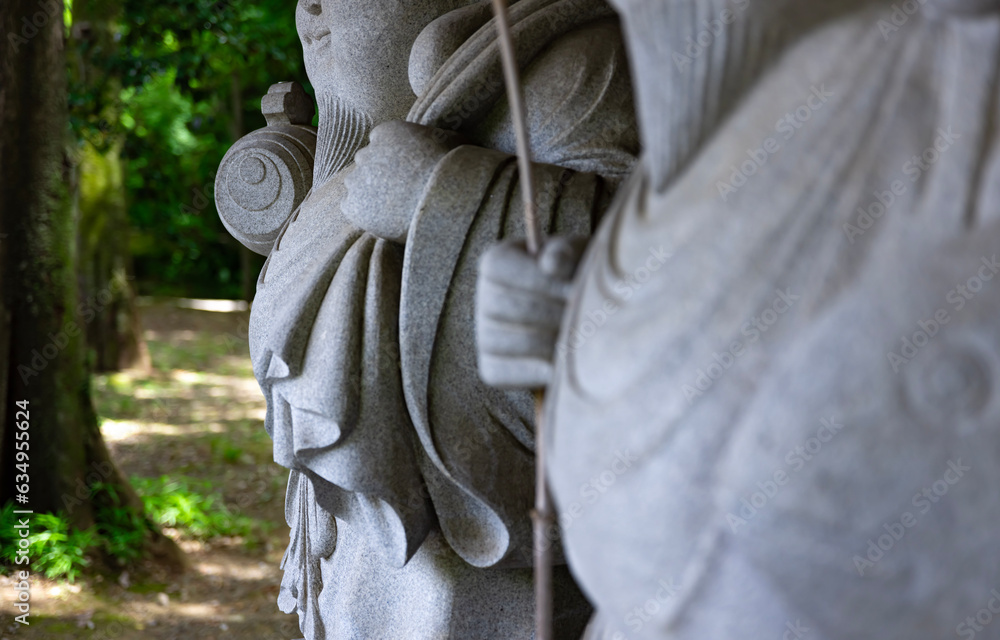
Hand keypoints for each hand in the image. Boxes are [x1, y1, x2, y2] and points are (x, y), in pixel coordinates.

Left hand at [342, 121, 466, 242]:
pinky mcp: (353, 206)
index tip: (403, 168)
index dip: (391, 155)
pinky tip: (382, 219)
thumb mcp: (454, 142)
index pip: (379, 140)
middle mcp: (368, 153)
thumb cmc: (455, 173)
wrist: (445, 204)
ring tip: (392, 207)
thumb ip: (440, 137)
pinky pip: (349, 207)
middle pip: (365, 161)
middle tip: (397, 190)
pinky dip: (362, 212)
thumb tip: (452, 138)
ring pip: (356, 184)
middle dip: (377, 172)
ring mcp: (358, 180)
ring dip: (368, 192)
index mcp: (388, 133)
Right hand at [476, 236, 588, 388]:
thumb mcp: (577, 255)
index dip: (540, 281)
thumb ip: (565, 252)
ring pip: (514, 342)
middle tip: (588, 321)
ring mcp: (485, 335)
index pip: (500, 269)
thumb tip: (549, 265)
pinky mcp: (491, 368)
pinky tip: (563, 363)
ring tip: (582, 340)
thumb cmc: (577, 277)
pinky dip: (537, 372)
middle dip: (554, 315)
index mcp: (496, 263)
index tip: (575, 290)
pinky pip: (504, 374)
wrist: (584, 315)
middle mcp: (483, 298)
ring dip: (554, 344)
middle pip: (511, 309)